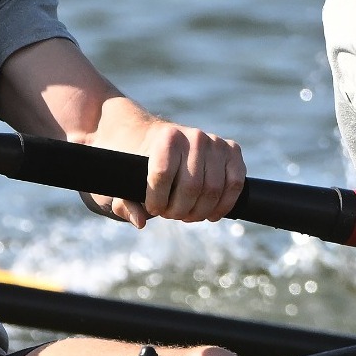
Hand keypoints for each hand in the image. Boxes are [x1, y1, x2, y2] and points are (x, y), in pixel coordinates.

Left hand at [90, 122, 244, 227]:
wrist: (148, 135)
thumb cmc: (131, 161)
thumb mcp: (119, 179)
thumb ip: (124, 203)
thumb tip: (141, 221)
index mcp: (166, 137)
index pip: (163, 177)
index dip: (157, 201)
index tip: (152, 209)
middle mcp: (194, 136)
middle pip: (192, 187)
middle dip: (180, 210)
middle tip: (171, 215)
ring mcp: (216, 142)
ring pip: (215, 189)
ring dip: (201, 211)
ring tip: (187, 215)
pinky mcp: (232, 151)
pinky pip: (236, 183)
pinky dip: (225, 204)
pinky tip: (211, 213)